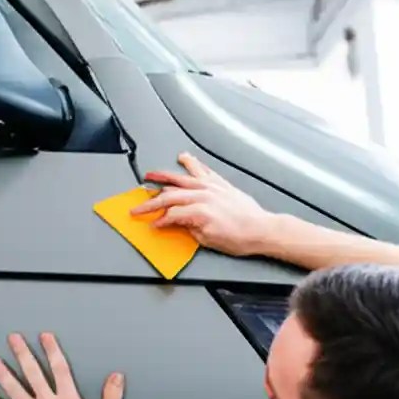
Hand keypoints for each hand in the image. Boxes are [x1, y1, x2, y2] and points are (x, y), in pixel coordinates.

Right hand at [131, 152, 275, 256]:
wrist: (261, 229)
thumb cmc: (239, 238)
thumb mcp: (208, 240)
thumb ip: (189, 229)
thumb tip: (176, 223)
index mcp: (198, 211)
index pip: (170, 214)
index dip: (158, 221)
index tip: (151, 224)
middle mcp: (203, 195)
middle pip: (170, 195)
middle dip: (151, 201)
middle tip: (138, 206)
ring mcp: (211, 187)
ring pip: (182, 177)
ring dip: (164, 176)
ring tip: (150, 175)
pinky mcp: (220, 183)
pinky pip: (203, 170)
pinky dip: (192, 163)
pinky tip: (184, 158)